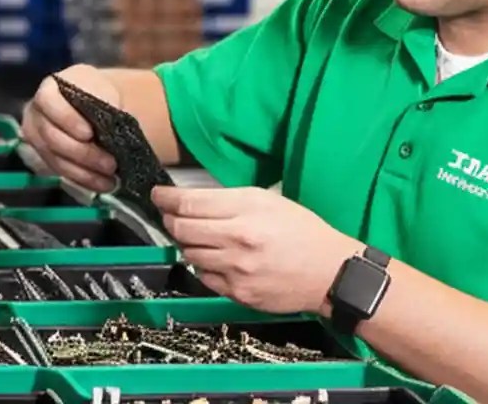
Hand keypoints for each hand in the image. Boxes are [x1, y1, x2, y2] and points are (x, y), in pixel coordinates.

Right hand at [21, 64, 118, 192]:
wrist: (94, 103)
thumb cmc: (97, 93)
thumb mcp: (103, 90)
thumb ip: (102, 104)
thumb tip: (110, 127)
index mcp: (50, 89)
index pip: (48, 101)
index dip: (67, 119)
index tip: (89, 133)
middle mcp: (36, 113)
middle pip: (52, 137)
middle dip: (83, 153)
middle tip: (110, 163)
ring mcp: (38, 138)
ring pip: (56, 159)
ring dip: (85, 172)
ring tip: (111, 178)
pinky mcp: (46, 157)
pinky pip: (62, 172)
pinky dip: (84, 180)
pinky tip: (104, 184)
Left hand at [153, 186, 359, 314]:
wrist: (329, 273)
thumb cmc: (303, 232)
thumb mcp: (270, 201)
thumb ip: (231, 200)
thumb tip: (194, 201)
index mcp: (247, 210)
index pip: (190, 203)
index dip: (166, 198)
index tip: (158, 195)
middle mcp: (238, 239)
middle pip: (182, 229)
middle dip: (170, 220)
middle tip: (171, 215)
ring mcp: (236, 270)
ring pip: (189, 254)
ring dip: (188, 244)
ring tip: (200, 237)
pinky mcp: (238, 293)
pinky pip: (204, 277)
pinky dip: (204, 266)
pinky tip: (216, 259)